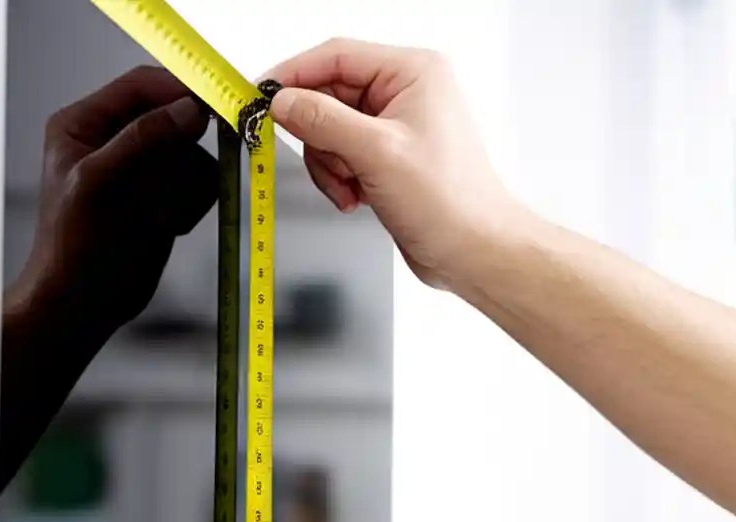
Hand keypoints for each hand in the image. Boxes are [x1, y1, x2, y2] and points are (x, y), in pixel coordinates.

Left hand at [0, 66, 216, 485]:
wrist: (81, 305)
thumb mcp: (99, 183)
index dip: (179, 91)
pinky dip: (193, 204)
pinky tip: (168, 226)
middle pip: (176, 118)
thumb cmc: (71, 246)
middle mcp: (116, 140)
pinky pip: (200, 183)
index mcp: (85, 124)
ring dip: (187, 185)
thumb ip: (143, 138)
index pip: (142, 86)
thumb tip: (190, 109)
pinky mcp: (165, 197)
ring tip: (161, 215)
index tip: (215, 104)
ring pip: (194, 153)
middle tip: (189, 173)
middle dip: (185, 150)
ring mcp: (143, 169)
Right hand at [266, 39, 519, 288]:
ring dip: (328, 164)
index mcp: (412, 72)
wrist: (474, 250)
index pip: (336, 56)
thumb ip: (322, 121)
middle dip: (319, 137)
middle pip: (328, 96)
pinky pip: (340, 153)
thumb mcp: (376, 154)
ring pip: (328, 129)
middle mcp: (404, 91)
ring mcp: (395, 124)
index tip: (261, 97)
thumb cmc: (451, 201)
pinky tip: (357, 196)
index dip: (294, 74)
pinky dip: (339, 177)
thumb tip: (283, 101)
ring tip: (350, 188)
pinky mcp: (387, 154)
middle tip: (326, 163)